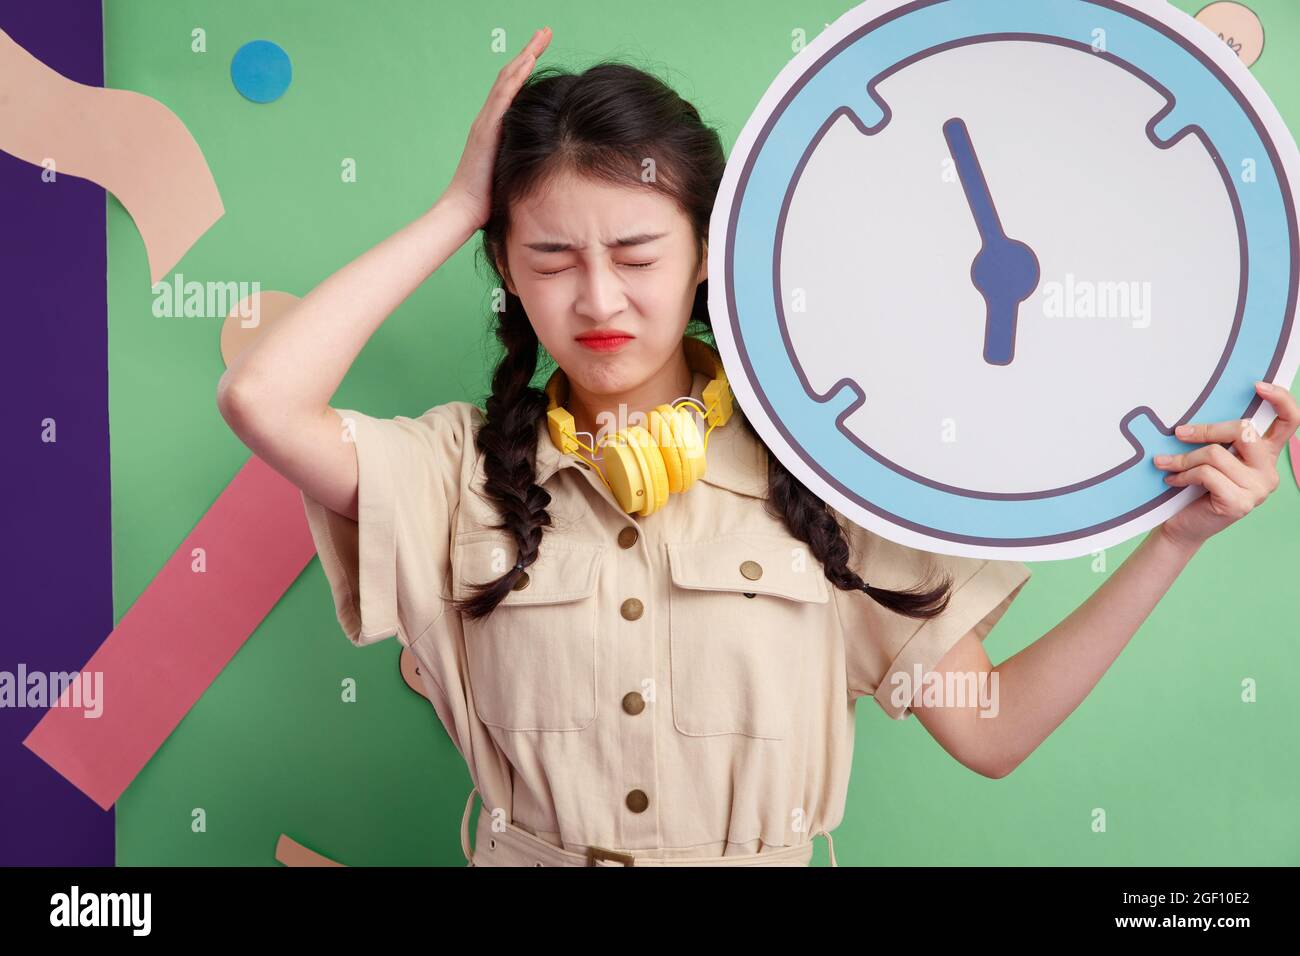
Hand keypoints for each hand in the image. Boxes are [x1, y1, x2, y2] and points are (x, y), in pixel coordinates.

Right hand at [442, 26, 551, 230]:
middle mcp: (490, 119)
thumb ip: (525, 160)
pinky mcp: (486, 131)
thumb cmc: (490, 200)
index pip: (515, 90)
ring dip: (525, 56)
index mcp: (497, 128)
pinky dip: (515, 78)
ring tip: (540, 36)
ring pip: (507, 81)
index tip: (544, 49)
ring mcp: (487, 123)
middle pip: (511, 77)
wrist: (464, 211)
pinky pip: (502, 98)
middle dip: (529, 51)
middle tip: (545, 31)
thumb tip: (551, 162)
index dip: (529, 67)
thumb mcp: (512, 173)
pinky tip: (527, 62)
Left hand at [1153, 380, 1298, 549]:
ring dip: (1184, 458)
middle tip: (1180, 433)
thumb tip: (1196, 415)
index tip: (1258, 386)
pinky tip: (1172, 480)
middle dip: (1207, 429)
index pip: (1289, 422)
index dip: (1280, 400)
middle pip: (1244, 431)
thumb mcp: (1210, 458)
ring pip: (1217, 454)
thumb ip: (1218, 439)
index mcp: (1265, 455)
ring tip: (1167, 464)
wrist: (1182, 526)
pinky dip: (1183, 474)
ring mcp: (1258, 489)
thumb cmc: (1194, 488)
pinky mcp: (1240, 503)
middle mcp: (1268, 471)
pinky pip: (1206, 474)